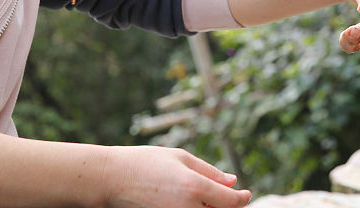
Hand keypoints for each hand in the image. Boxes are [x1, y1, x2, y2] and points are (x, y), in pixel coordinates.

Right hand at [103, 145, 250, 207]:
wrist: (113, 179)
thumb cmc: (146, 162)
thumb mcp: (181, 157)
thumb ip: (209, 171)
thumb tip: (232, 181)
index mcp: (194, 187)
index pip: (230, 201)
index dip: (242, 198)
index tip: (246, 194)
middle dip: (228, 206)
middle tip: (229, 195)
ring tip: (210, 197)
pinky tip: (195, 202)